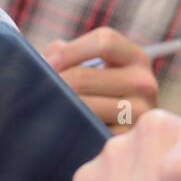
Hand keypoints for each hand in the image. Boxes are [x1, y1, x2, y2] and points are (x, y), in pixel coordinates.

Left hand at [44, 27, 159, 133]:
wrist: (130, 139)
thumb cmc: (101, 96)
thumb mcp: (96, 68)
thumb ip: (70, 54)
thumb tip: (44, 60)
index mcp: (136, 58)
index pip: (104, 41)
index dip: (70, 51)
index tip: (47, 64)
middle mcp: (145, 82)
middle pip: (84, 76)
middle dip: (54, 84)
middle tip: (35, 93)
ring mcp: (139, 112)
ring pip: (83, 106)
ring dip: (59, 108)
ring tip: (45, 110)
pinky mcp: (127, 138)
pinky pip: (88, 130)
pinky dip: (70, 129)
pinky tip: (64, 129)